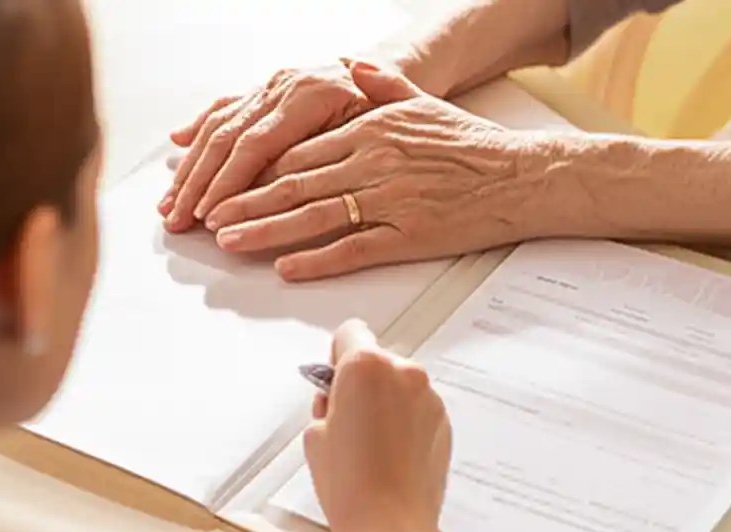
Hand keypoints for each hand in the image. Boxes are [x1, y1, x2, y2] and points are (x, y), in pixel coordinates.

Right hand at [160, 61, 382, 232]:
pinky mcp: (263, 91)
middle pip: (226, 138)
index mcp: (310, 96)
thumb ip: (335, 151)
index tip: (208, 215)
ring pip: (218, 127)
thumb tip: (289, 179)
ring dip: (190, 168)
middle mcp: (282, 87)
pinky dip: (198, 129)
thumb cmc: (387, 111)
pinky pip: (223, 108)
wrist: (389, 73)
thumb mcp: (376, 129)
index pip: (255, 145)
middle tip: (178, 219)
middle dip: (197, 184)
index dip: (227, 182)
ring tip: (170, 202)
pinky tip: (179, 145)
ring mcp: (269, 88)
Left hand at [206, 61, 551, 281]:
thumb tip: (352, 65)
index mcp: (370, 129)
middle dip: (244, 202)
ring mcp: (389, 200)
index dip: (255, 170)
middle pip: (292, 183)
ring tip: (230, 241)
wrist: (522, 176)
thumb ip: (382, 83)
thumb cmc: (472, 145)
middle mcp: (373, 161)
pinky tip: (286, 267)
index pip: (298, 151)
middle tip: (208, 216)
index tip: (226, 182)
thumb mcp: (424, 102)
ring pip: (312, 216)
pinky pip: (352, 249)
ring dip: (264, 229)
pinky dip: (316, 259)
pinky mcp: (408, 235)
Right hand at [303, 321, 451, 531]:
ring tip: (370, 446)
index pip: (349, 332)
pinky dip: (404, 422)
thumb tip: (340, 395)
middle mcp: (404, 372)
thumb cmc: (347, 482)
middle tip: (347, 422)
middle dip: (361, 383)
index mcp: (366, 366)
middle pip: (375, 360)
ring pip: (398, 384)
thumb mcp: (315, 433)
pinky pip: (416, 408)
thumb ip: (328, 400)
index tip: (333, 384)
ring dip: (385, 402)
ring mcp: (429, 397)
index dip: (336, 358)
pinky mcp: (444, 421)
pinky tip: (391, 455)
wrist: (391, 527)